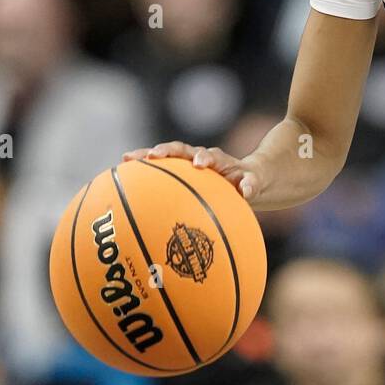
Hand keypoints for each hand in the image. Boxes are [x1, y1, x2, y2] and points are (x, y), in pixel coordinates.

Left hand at [122, 141, 266, 201]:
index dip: (146, 154)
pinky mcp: (250, 176)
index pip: (165, 155)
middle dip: (169, 150)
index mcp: (190, 164)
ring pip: (217, 157)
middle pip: (185, 149)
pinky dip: (247, 185)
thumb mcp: (201, 199)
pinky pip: (250, 181)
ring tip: (200, 164)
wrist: (257, 180)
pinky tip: (245, 192)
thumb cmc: (220, 193)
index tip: (127, 158)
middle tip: (155, 156)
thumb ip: (177, 208)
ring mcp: (228, 166)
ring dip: (207, 158)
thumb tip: (145, 235)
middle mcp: (207, 160)